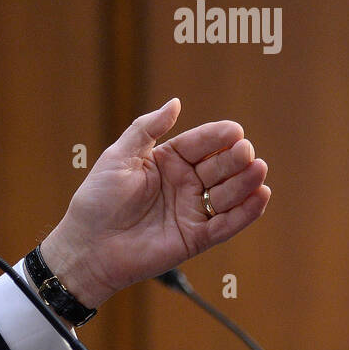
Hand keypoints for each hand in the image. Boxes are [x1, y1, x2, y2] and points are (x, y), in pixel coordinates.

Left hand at [41, 98, 269, 307]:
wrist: (87, 246)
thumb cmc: (97, 201)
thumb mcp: (118, 158)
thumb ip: (145, 129)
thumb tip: (175, 102)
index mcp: (168, 160)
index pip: (201, 143)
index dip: (219, 136)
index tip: (234, 131)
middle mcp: (185, 183)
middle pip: (220, 166)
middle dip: (236, 158)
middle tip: (243, 152)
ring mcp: (193, 210)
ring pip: (229, 193)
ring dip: (246, 181)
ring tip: (256, 169)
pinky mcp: (196, 237)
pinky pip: (228, 224)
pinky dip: (247, 212)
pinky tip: (261, 194)